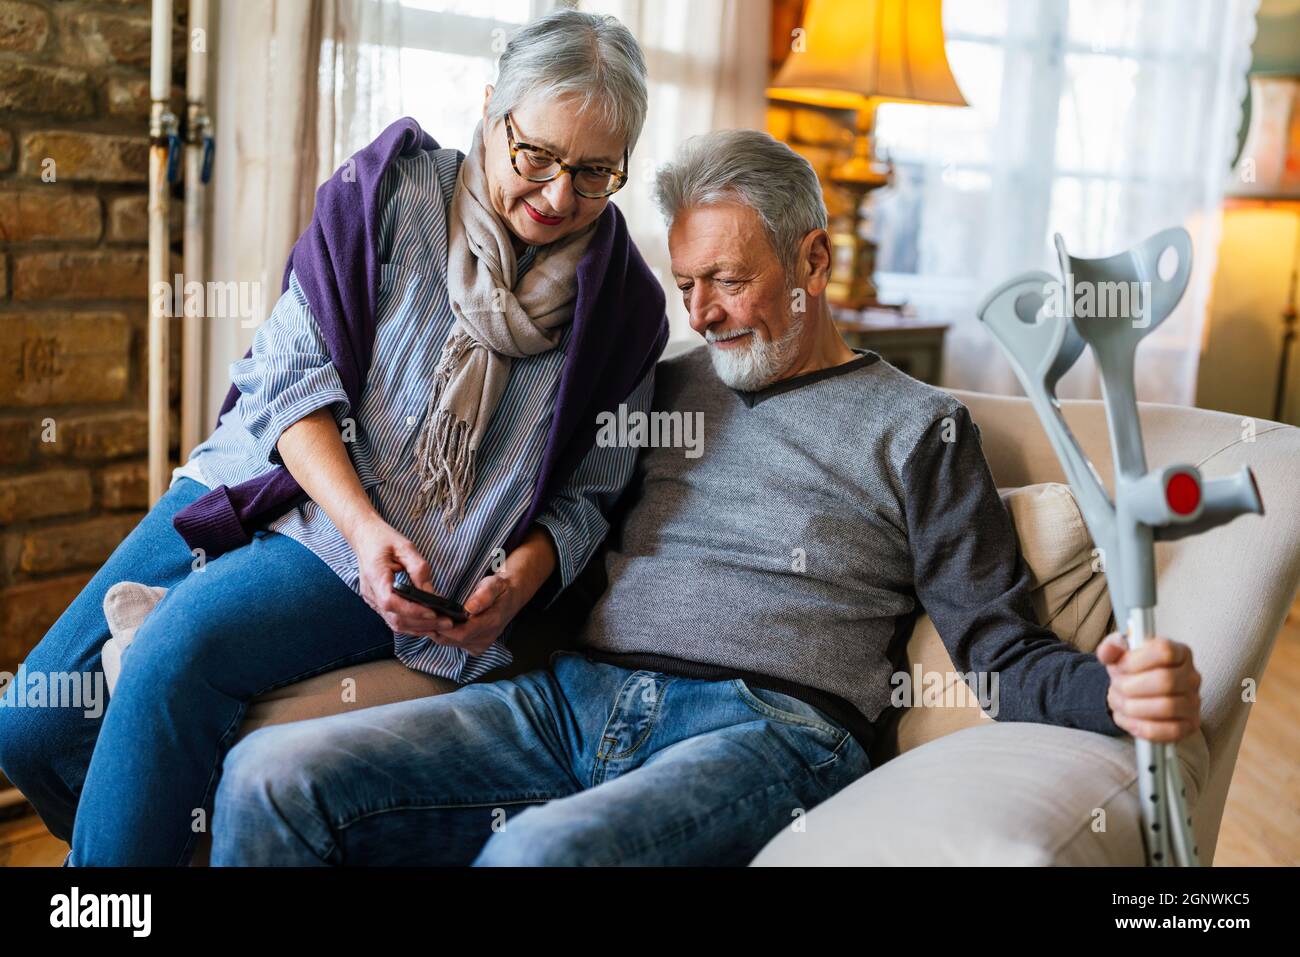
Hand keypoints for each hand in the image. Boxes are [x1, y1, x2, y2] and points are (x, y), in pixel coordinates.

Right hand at [349, 516, 454, 635]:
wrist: (364, 537)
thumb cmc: (384, 539)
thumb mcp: (405, 547)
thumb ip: (419, 570)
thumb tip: (431, 594)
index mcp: (375, 576)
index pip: (391, 602)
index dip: (412, 611)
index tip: (434, 612)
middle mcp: (371, 593)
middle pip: (395, 618)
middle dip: (423, 624)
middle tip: (448, 623)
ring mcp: (372, 600)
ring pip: (395, 623)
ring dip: (419, 628)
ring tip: (442, 625)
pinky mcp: (377, 602)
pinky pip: (393, 619)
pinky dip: (411, 624)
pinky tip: (428, 623)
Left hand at [421, 571, 525, 656]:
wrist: (511, 597)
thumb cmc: (500, 589)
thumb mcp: (494, 584)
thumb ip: (483, 596)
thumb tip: (470, 608)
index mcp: (491, 623)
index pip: (462, 633)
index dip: (443, 628)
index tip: (429, 617)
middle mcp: (486, 638)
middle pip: (453, 640)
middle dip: (436, 630)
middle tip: (422, 616)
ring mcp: (481, 645)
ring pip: (452, 644)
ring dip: (438, 633)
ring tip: (427, 619)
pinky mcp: (477, 647)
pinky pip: (455, 645)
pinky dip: (445, 637)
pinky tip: (438, 625)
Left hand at [1097, 633, 1201, 742]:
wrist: (1140, 695)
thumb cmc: (1134, 671)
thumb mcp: (1120, 655)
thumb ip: (1111, 650)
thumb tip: (1107, 651)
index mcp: (1179, 652)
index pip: (1165, 651)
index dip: (1136, 660)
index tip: (1120, 666)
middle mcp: (1192, 676)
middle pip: (1166, 680)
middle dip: (1131, 686)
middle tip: (1117, 688)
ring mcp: (1194, 702)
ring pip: (1167, 707)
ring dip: (1134, 707)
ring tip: (1120, 703)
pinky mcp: (1190, 725)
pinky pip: (1168, 730)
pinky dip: (1141, 726)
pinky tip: (1128, 719)